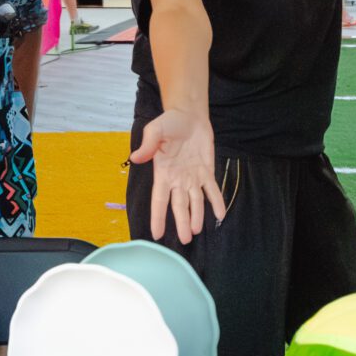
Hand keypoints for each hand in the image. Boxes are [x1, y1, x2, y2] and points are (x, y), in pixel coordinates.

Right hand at [129, 109, 225, 243]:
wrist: (188, 115)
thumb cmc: (169, 123)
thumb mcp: (155, 130)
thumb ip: (147, 144)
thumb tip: (135, 158)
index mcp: (162, 174)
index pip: (159, 200)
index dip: (158, 217)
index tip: (156, 234)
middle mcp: (177, 180)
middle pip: (179, 206)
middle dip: (181, 222)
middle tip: (184, 240)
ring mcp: (193, 177)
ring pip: (195, 201)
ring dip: (196, 216)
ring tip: (197, 231)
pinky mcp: (207, 171)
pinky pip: (212, 189)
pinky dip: (216, 202)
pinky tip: (220, 214)